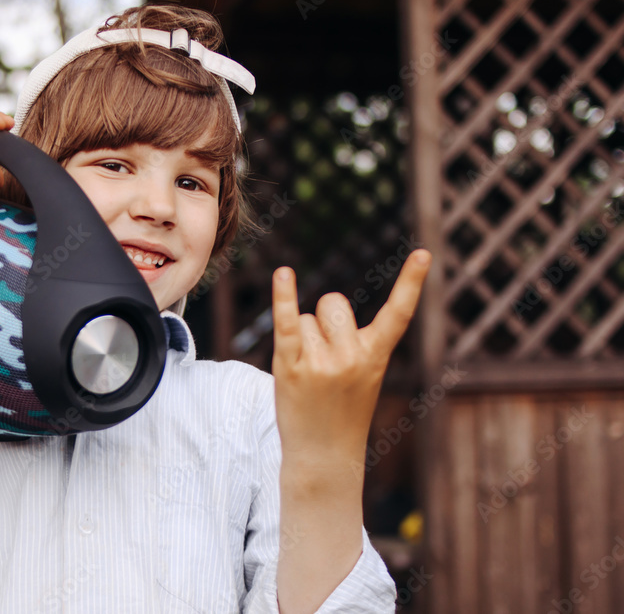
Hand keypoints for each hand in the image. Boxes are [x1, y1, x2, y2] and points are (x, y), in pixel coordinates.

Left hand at [271, 250, 431, 472]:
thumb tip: (326, 305)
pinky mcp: (291, 366)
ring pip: (308, 317)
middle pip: (334, 302)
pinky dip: (284, 297)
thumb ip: (354, 342)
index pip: (398, 313)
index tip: (424, 252)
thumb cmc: (341, 412)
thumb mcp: (363, 377)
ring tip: (308, 372)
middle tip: (324, 358)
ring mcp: (322, 362)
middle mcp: (353, 356)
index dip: (412, 282)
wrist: (323, 455)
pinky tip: (284, 274)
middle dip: (325, 319)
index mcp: (377, 356)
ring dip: (303, 336)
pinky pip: (288, 322)